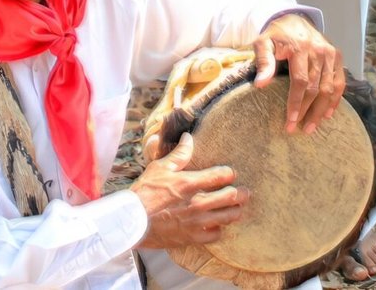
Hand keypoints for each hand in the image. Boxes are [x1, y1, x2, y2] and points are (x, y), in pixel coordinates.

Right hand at [132, 133, 244, 248]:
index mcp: (190, 182)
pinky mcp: (193, 237)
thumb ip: (179, 154)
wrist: (131, 221)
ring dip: (235, 211)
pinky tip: (216, 225)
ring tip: (236, 208)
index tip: (230, 174)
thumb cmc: (144, 192)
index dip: (230, 174)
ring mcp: (197, 221)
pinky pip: (215, 235)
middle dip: (241, 193)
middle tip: (245, 192)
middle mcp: (197, 202)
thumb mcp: (160, 168)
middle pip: (231, 197)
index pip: (221, 175)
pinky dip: (219, 229)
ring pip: (228, 217)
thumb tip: (189, 137)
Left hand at [253, 12, 343, 133]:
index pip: (300, 81)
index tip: (290, 121)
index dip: (296, 103)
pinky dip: (335, 99)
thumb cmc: (276, 35)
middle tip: (301, 129)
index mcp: (300, 48)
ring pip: (329, 88)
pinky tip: (328, 113)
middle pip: (316, 88)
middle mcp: (319, 51)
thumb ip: (263, 62)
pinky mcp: (337, 56)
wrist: (294, 18)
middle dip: (308, 111)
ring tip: (312, 126)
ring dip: (321, 110)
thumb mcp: (264, 43)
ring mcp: (330, 54)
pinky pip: (340, 82)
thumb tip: (260, 85)